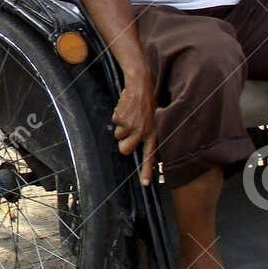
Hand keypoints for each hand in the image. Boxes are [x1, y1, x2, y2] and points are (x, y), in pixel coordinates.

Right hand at [111, 68, 158, 184]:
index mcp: (152, 133)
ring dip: (121, 126)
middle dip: (122, 143)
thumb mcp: (152, 119)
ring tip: (129, 115)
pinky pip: (114, 122)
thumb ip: (146, 133)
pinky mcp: (122, 118)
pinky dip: (117, 116)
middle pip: (125, 150)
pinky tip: (125, 108)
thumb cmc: (146, 102)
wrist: (140, 84)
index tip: (145, 184)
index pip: (150, 155)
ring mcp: (131, 126)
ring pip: (118, 135)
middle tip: (126, 133)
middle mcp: (142, 132)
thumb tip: (135, 146)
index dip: (147, 170)